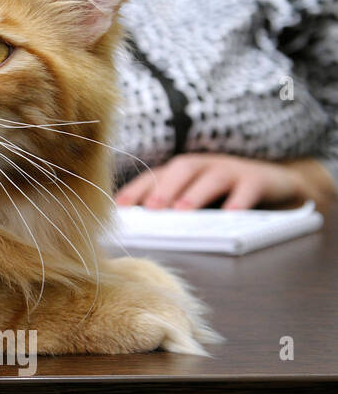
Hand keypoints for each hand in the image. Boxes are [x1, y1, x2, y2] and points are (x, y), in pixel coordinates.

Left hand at [113, 153, 309, 210]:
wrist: (274, 182)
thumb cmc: (224, 194)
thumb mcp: (195, 198)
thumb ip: (173, 207)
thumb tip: (143, 229)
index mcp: (183, 169)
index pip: (155, 175)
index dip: (137, 189)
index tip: (120, 207)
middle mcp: (204, 165)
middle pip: (181, 169)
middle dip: (164, 188)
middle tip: (152, 209)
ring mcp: (231, 169)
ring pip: (212, 177)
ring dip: (195, 193)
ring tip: (183, 211)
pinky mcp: (257, 179)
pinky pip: (248, 188)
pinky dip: (239, 200)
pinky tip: (231, 214)